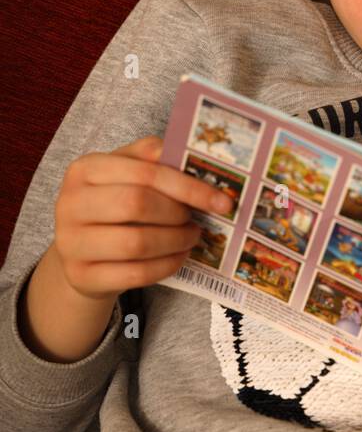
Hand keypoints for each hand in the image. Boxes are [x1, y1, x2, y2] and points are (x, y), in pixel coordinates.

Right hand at [54, 134, 233, 299]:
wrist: (81, 249)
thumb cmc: (111, 203)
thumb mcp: (125, 172)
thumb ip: (152, 157)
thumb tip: (193, 156)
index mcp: (85, 169)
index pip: (145, 172)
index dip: (188, 187)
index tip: (222, 200)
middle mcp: (70, 203)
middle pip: (137, 204)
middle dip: (178, 214)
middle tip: (197, 220)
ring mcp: (71, 243)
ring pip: (137, 243)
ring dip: (176, 241)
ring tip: (191, 237)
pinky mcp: (81, 276)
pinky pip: (135, 274)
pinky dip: (166, 265)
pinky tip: (179, 256)